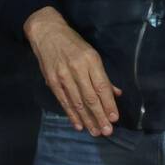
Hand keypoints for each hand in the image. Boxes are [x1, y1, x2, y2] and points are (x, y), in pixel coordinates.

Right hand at [24, 6, 122, 136]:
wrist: (47, 32)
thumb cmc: (74, 44)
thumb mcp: (93, 54)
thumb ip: (103, 76)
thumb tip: (117, 93)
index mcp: (91, 61)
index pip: (102, 87)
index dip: (109, 104)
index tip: (114, 118)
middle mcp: (77, 69)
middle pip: (90, 97)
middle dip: (99, 116)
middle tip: (107, 131)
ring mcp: (62, 76)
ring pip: (77, 102)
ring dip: (87, 119)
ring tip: (95, 132)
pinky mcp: (51, 80)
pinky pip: (63, 101)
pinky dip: (71, 114)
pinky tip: (79, 125)